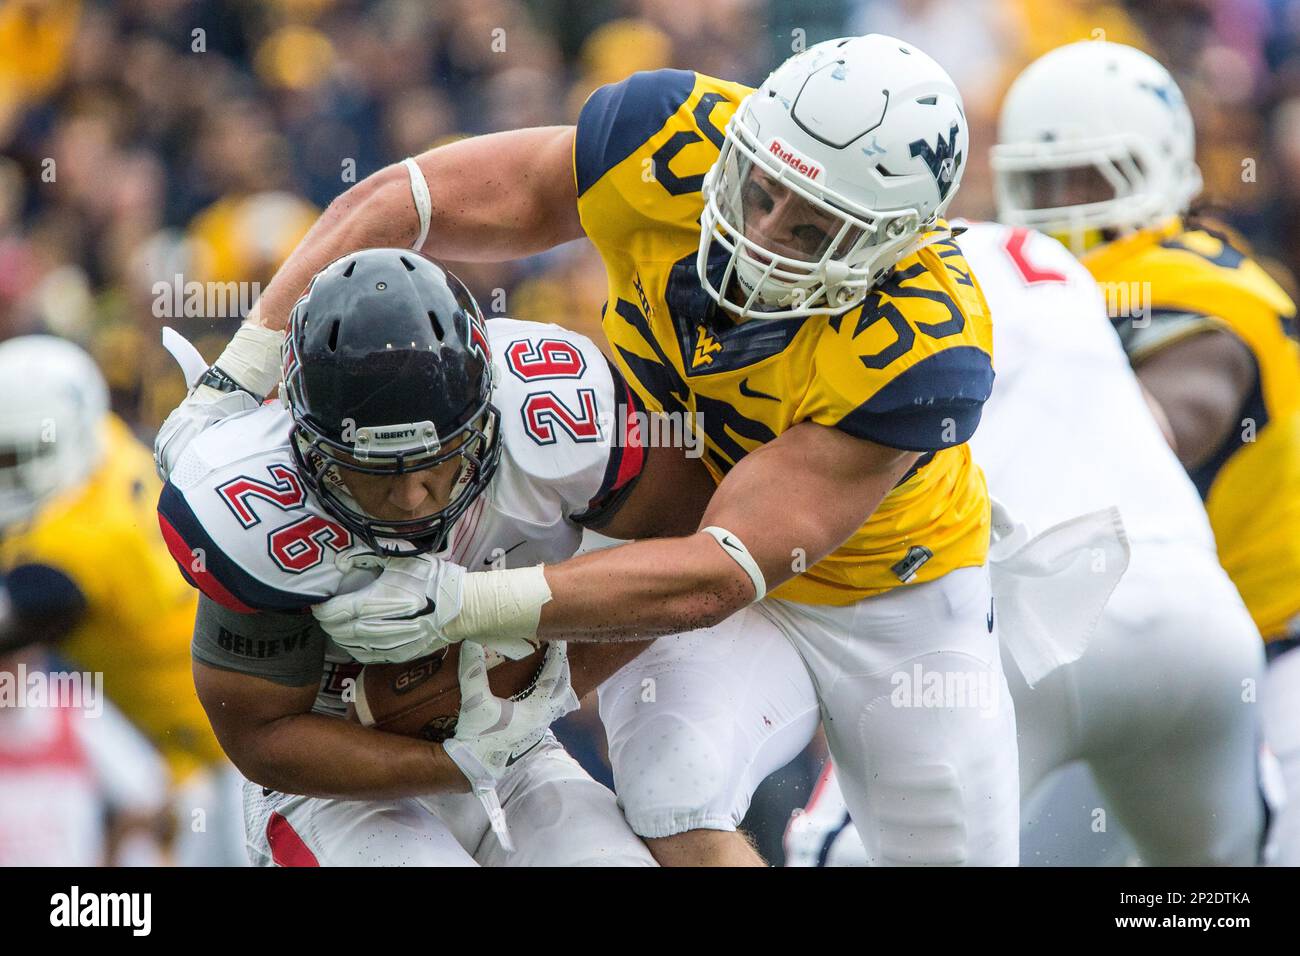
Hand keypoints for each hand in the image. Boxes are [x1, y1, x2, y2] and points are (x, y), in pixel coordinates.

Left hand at [312, 555, 465, 662]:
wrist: (460, 607)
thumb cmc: (430, 579)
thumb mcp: (399, 559)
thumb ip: (365, 557)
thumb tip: (341, 563)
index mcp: (371, 603)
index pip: (332, 612)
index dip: (322, 608)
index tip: (320, 601)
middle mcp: (373, 628)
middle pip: (336, 631)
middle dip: (329, 621)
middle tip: (329, 610)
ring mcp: (384, 645)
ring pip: (348, 645)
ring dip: (340, 635)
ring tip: (341, 623)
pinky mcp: (396, 655)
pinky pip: (365, 655)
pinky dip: (355, 647)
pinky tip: (357, 638)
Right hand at [442, 641, 579, 786]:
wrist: (474, 767)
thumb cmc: (477, 736)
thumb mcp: (475, 702)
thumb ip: (473, 672)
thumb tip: (471, 644)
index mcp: (535, 710)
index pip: (554, 677)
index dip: (558, 655)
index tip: (560, 638)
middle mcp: (543, 719)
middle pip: (564, 689)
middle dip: (563, 668)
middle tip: (559, 650)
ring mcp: (538, 728)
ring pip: (558, 702)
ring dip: (558, 683)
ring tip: (552, 667)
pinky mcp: (530, 733)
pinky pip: (548, 710)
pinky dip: (549, 696)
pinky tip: (538, 691)